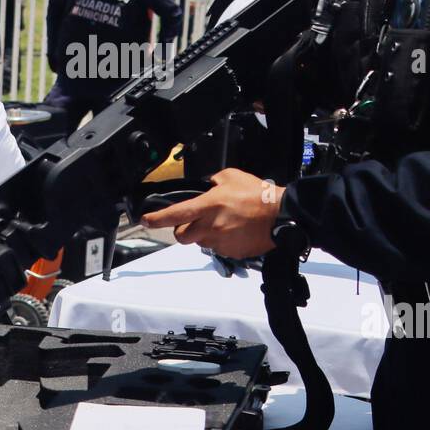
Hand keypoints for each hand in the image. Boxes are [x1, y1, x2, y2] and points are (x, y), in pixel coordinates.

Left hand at [141, 168, 282, 258]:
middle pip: (182, 236)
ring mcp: (221, 242)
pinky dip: (223, 241)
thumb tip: (209, 184)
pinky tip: (235, 231)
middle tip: (193, 222)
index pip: (175, 215)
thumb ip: (214, 180)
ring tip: (224, 223)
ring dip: (206, 235)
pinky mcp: (232, 253)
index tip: (147, 220)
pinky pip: (220, 249)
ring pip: (202, 243)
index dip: (157, 219)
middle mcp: (211, 226)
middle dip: (183, 230)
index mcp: (209, 206)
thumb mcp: (232, 176)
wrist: (281, 215)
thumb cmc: (259, 195)